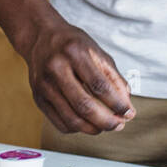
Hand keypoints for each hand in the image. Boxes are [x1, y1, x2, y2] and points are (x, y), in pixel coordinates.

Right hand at [13, 19, 133, 135]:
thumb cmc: (72, 44)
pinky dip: (77, 128)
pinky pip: (59, 122)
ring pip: (71, 118)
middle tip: (119, 125)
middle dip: (106, 121)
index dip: (117, 103)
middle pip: (84, 105)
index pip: (99, 85)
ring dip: (92, 129)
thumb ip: (113, 77)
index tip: (128, 113)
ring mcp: (44, 85)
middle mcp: (56, 68)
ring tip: (105, 127)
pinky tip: (86, 124)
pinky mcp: (38, 98)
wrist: (41, 37)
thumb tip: (126, 104)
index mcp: (75, 53)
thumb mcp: (96, 52)